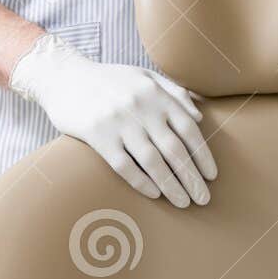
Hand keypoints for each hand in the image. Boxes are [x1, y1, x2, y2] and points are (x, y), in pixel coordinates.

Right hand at [9, 33, 216, 206]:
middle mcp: (142, 108)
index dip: (203, 154)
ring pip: (152, 161)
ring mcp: (119, 123)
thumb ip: (174, 92)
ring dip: (171, 185)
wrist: (65, 77)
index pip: (188, 129)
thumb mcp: (145, 76)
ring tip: (183, 202)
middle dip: (192, 176)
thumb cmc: (110, 79)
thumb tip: (199, 116)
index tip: (212, 175)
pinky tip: (154, 194)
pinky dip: (141, 181)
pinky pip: (123, 165)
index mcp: (157, 94)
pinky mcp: (98, 136)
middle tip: (204, 199)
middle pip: (174, 149)